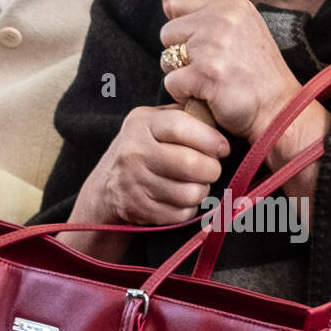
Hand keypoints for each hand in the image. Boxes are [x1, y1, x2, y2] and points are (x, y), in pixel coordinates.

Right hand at [63, 104, 228, 258]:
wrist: (107, 186)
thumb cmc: (144, 148)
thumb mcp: (155, 123)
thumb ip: (185, 117)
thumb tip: (221, 117)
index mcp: (141, 123)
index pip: (180, 126)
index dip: (210, 138)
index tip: (223, 147)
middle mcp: (133, 151)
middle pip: (189, 163)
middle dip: (211, 169)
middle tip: (212, 168)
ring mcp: (133, 181)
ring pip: (188, 193)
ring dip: (201, 191)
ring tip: (196, 184)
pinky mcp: (137, 208)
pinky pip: (180, 214)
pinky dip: (188, 209)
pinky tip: (180, 199)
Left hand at [159, 0, 330, 195]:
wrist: (280, 110)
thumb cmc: (257, 74)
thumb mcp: (241, 31)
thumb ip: (203, 14)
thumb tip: (165, 4)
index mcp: (232, 5)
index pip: (179, 3)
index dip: (184, 29)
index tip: (205, 45)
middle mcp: (222, 19)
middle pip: (168, 32)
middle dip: (180, 54)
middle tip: (209, 68)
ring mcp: (213, 45)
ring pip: (167, 57)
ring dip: (181, 75)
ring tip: (209, 82)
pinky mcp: (205, 73)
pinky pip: (171, 83)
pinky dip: (184, 95)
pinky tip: (208, 97)